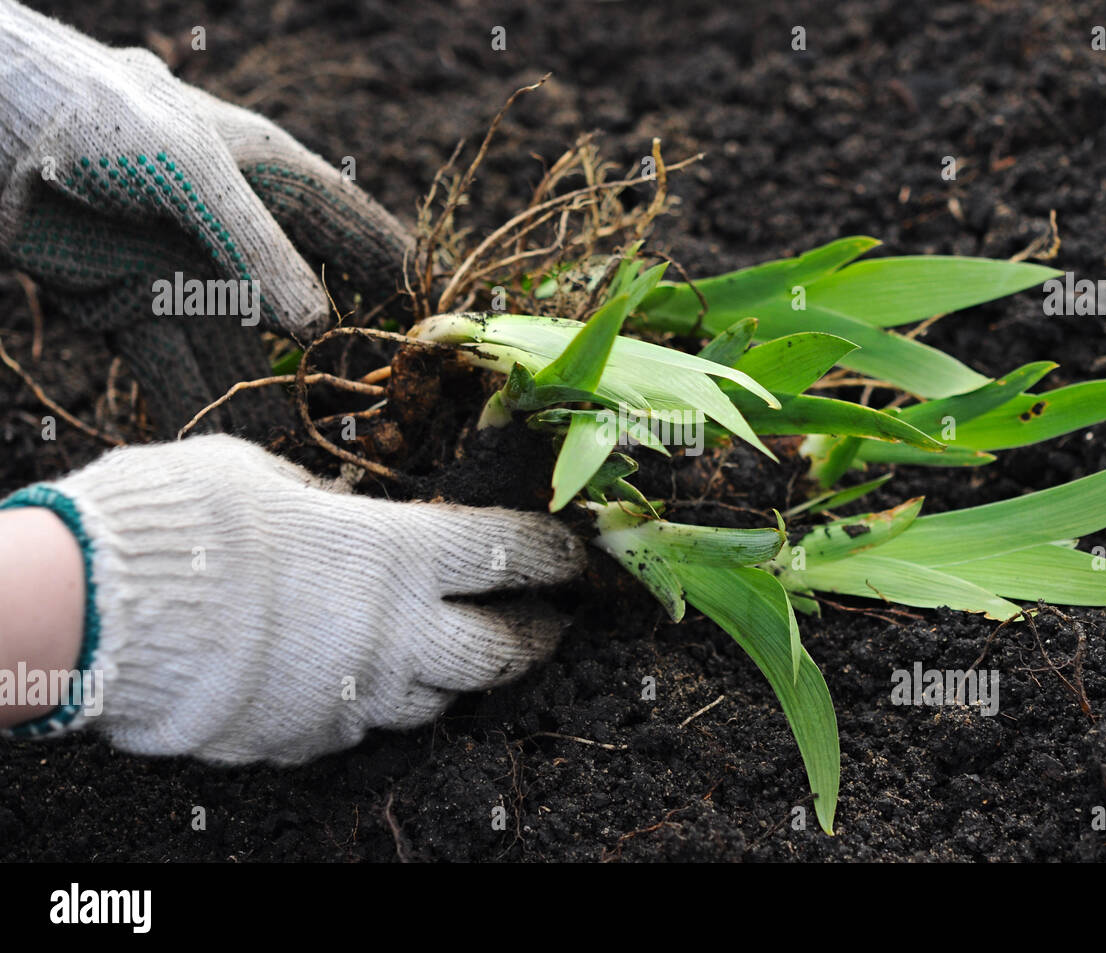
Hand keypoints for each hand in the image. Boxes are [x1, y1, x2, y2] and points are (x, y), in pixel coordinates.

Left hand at [0, 1, 410, 435]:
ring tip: (305, 456)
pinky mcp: (135, 306)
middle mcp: (239, 233)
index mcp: (272, 177)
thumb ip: (258, 247)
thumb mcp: (195, 173)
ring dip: (269, 401)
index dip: (393, 277)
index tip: (433, 328)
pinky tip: (233, 449)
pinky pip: (179, 367)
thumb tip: (317, 327)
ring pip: (243, 350)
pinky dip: (203, 408)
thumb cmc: (105, 121)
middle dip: (336, 360)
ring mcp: (188, 273)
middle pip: (303, 306)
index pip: (353, 233)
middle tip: (377, 416)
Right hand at [2, 435, 584, 763]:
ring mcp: (358, 695)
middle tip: (549, 626)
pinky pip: (363, 725)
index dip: (554, 555)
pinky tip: (354, 680)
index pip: (511, 553)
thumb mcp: (267, 479)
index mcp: (400, 554)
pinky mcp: (311, 737)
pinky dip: (373, 703)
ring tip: (454, 656)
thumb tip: (343, 516)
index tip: (575, 557)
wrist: (108, 612)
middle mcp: (398, 632)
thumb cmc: (188, 520)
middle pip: (501, 652)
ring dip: (454, 677)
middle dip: (535, 638)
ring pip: (439, 701)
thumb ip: (326, 505)